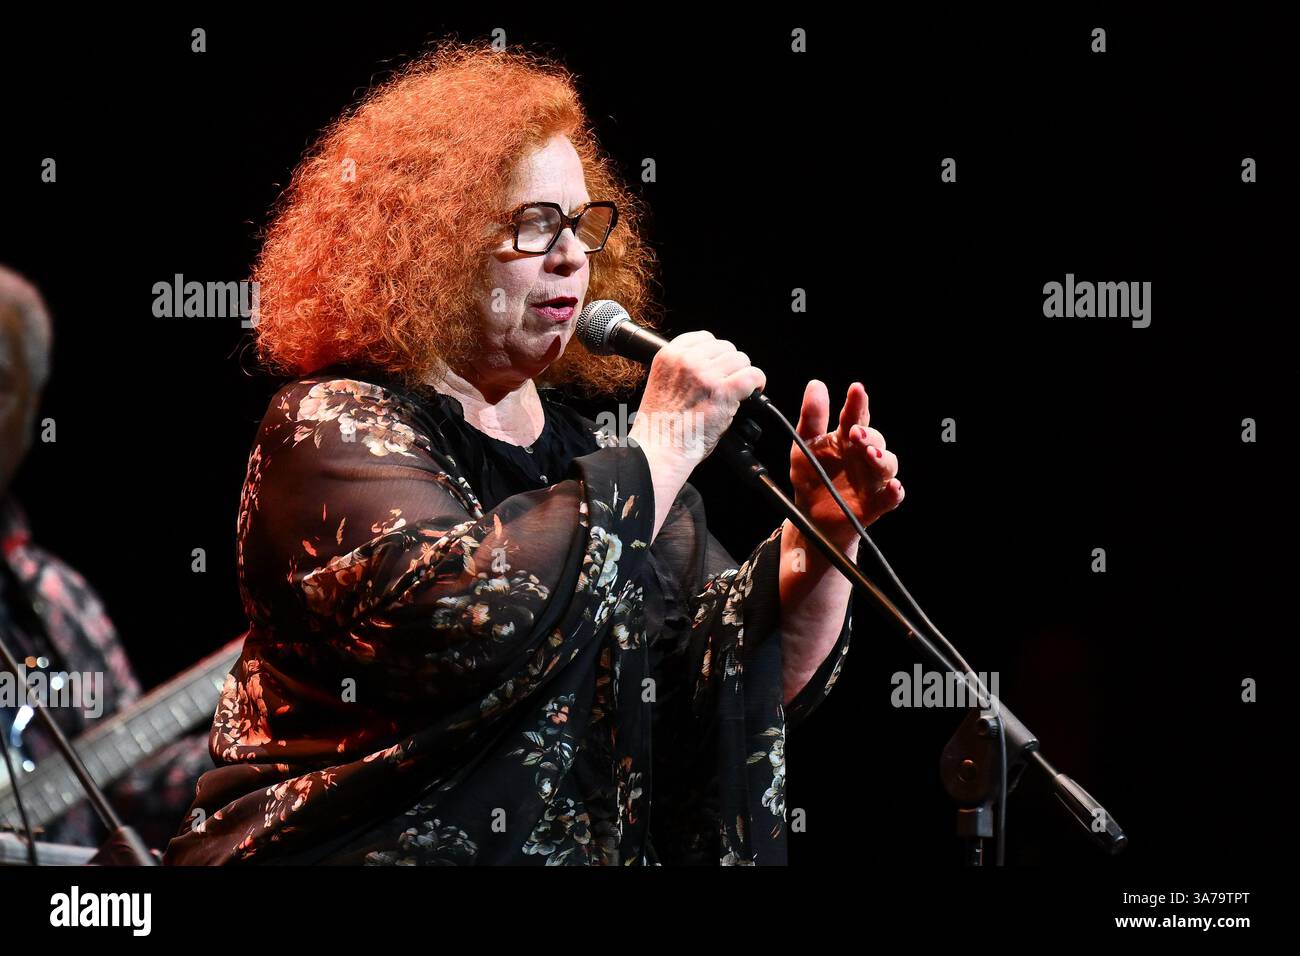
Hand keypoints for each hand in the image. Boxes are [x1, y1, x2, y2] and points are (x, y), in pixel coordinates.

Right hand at [628, 331, 765, 543]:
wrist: (659, 450)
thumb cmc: (659, 427)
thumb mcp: (662, 385)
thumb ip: (684, 370)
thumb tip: (712, 367)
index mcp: (668, 356)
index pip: (703, 337)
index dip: (715, 354)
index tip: (717, 368)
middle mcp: (687, 361)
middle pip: (725, 347)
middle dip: (729, 366)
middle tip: (727, 384)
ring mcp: (705, 375)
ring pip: (740, 359)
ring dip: (742, 374)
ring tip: (737, 391)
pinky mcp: (723, 391)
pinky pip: (752, 375)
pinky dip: (757, 383)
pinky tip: (753, 392)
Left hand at [790, 380, 902, 546]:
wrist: (811, 517)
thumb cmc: (811, 475)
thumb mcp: (804, 445)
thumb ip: (812, 417)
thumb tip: (816, 384)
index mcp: (847, 438)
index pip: (856, 416)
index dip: (858, 402)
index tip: (856, 390)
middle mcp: (864, 456)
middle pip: (876, 440)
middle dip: (868, 435)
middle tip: (855, 432)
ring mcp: (872, 479)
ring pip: (888, 465)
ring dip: (882, 459)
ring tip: (870, 455)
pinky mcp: (876, 503)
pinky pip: (892, 497)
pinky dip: (895, 492)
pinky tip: (893, 487)